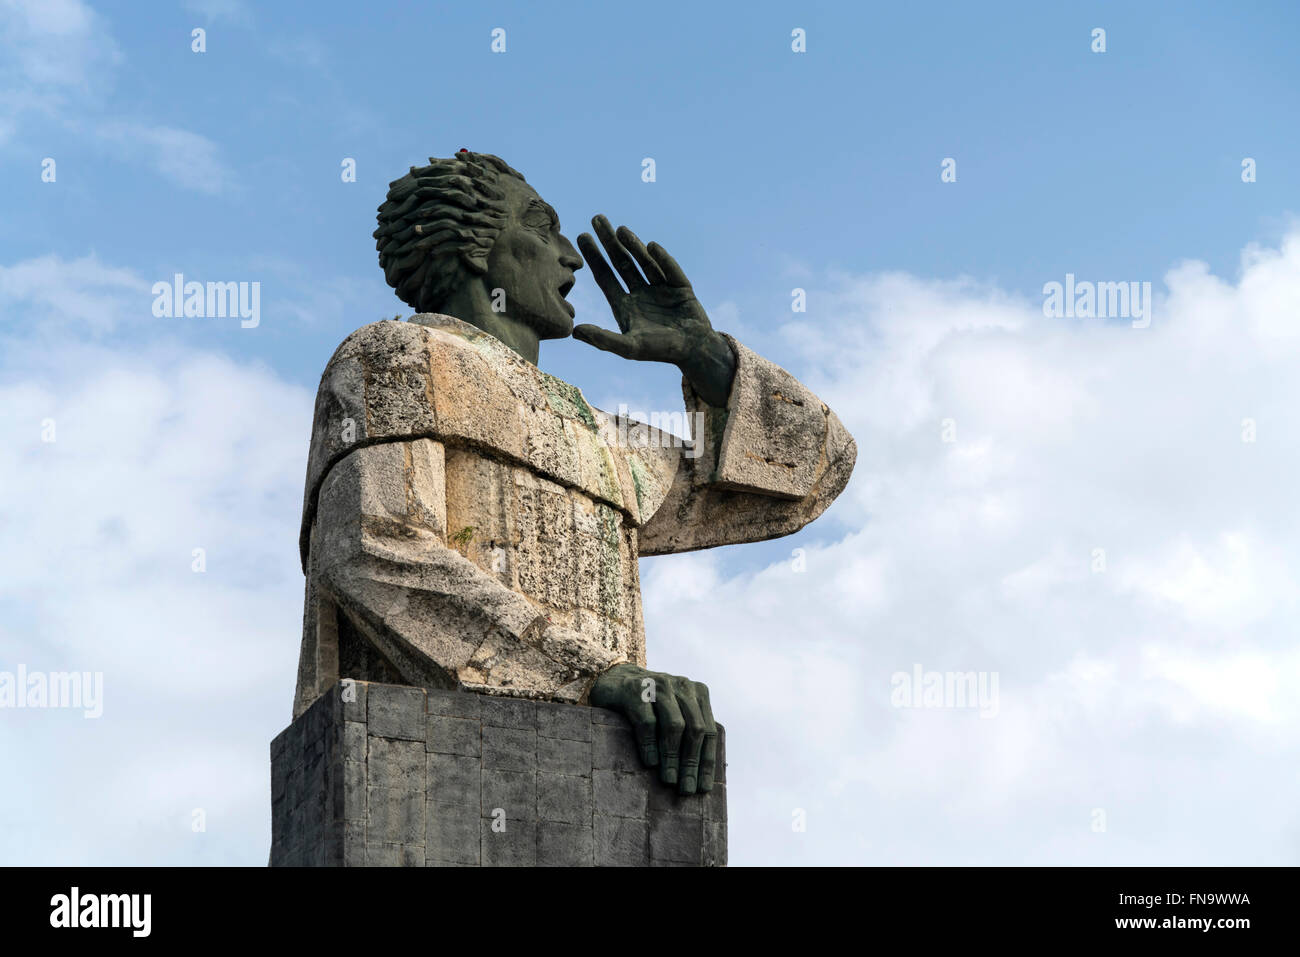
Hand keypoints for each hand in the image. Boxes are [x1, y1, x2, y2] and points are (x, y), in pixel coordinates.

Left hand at [574, 215, 735, 407]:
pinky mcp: (681, 287)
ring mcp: (660, 288)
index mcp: (625, 306)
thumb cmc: (660, 351)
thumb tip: (574, 332)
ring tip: (620, 230)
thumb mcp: (629, 347)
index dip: (594, 257)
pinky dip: (662, 259)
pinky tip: (651, 247)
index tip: (582, 235)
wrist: (696, 352)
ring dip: (633, 245)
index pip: (605, 277)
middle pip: (621, 262)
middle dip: (609, 241)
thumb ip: (603, 339)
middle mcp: (640, 294)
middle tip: (597, 218)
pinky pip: (670, 270)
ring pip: (644, 262)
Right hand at [589, 662, 717, 793]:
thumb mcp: (673, 711)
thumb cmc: (648, 704)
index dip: (706, 761)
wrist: (613, 678)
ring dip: (672, 757)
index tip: (703, 788)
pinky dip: (650, 745)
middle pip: (694, 729)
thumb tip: (698, 776)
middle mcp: (682, 686)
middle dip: (691, 763)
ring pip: (674, 726)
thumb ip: (689, 731)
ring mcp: (659, 685)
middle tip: (686, 789)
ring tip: (669, 780)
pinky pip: (647, 722)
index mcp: (697, 692)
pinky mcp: (635, 690)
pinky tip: (650, 764)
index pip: (709, 731)